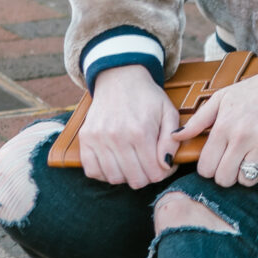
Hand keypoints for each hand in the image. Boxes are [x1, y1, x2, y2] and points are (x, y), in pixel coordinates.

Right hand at [77, 63, 181, 186]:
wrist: (119, 77)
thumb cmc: (147, 97)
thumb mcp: (168, 112)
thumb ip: (171, 141)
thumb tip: (166, 165)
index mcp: (141, 131)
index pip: (155, 173)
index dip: (164, 173)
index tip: (164, 163)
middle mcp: (117, 137)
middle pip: (135, 180)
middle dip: (147, 176)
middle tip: (149, 164)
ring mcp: (98, 138)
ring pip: (114, 178)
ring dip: (126, 176)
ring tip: (132, 162)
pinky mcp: (85, 138)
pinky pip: (92, 171)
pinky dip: (104, 173)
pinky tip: (114, 163)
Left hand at [183, 51, 257, 186]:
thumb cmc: (256, 88)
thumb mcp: (222, 98)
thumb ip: (198, 120)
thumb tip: (175, 137)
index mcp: (223, 125)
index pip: (205, 167)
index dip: (209, 170)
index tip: (217, 163)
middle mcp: (241, 135)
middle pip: (224, 179)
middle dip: (227, 176)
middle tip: (233, 165)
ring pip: (247, 180)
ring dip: (248, 176)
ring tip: (250, 162)